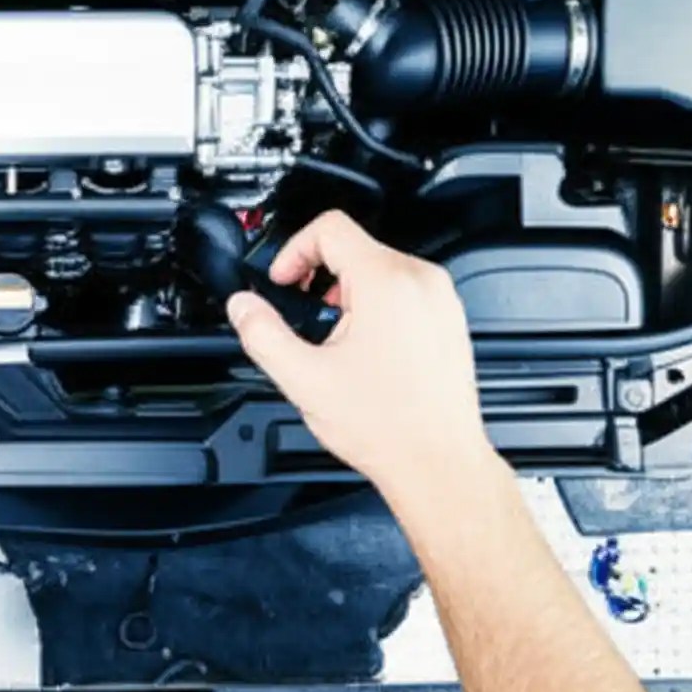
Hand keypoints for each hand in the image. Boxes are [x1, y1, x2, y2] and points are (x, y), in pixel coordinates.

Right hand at [227, 211, 492, 485]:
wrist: (438, 462)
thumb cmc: (388, 426)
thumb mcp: (303, 378)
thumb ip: (262, 333)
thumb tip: (242, 307)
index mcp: (385, 282)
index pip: (330, 228)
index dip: (294, 250)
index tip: (285, 281)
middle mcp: (420, 281)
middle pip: (354, 248)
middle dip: (320, 278)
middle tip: (305, 316)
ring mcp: (440, 300)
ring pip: (379, 269)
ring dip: (347, 294)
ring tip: (336, 341)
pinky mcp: (448, 320)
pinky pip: (404, 292)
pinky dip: (377, 308)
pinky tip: (365, 352)